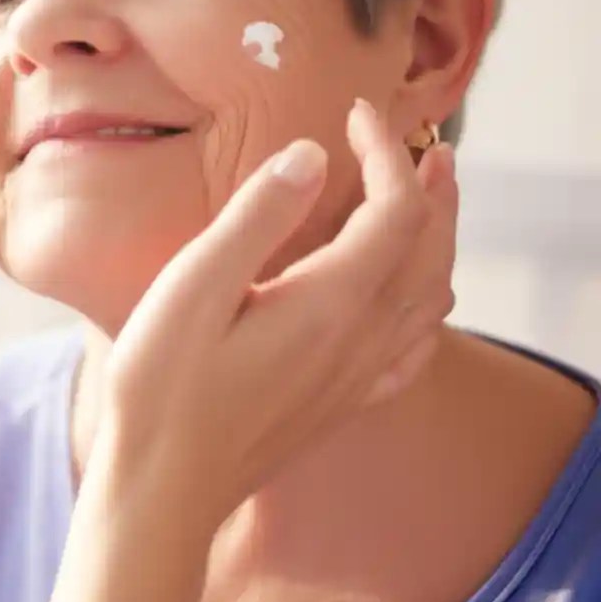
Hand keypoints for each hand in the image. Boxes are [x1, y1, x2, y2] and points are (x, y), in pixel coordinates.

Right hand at [102, 98, 457, 518]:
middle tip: (425, 142)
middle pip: (429, 249)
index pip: (394, 210)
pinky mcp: (338, 404)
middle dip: (433, 188)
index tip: (355, 113)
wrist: (163, 488)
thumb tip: (309, 156)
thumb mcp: (192, 289)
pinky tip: (416, 304)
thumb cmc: (162, 389)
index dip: (386, 153)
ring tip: (429, 202)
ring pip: (430, 296)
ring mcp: (354, 377)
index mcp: (329, 302)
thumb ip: (255, 219)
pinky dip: (428, 307)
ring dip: (439, 239)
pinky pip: (412, 350)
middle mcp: (359, 339)